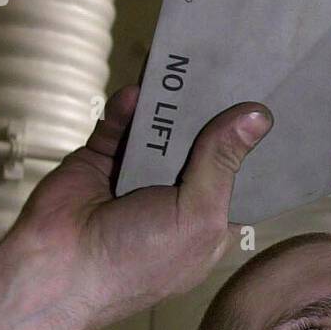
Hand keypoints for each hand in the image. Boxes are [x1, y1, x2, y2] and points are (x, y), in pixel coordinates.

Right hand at [12, 86, 271, 329]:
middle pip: (202, 143)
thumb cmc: (139, 257)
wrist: (56, 267)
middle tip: (235, 65)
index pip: (240, 175)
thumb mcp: (197, 216)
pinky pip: (121, 123)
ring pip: (162, 127)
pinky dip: (128, 107)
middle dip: (214, 110)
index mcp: (208, 220)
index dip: (254, 144)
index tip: (273, 101)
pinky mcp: (102, 156)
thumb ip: (223, 163)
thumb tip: (259, 116)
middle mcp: (176, 195)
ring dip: (171, 100)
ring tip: (189, 62)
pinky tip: (137, 91)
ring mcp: (138, 173)